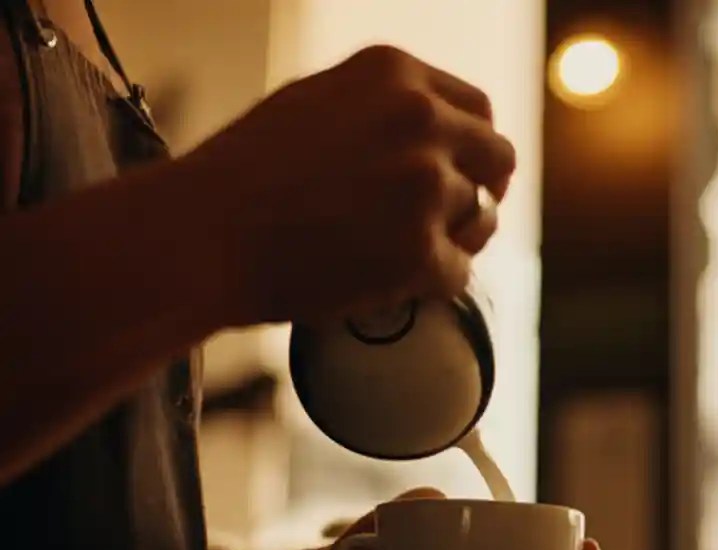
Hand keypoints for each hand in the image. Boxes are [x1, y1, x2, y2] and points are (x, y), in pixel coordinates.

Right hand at [175, 44, 514, 325]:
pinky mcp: (420, 251)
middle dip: (485, 191)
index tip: (469, 171)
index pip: (477, 107)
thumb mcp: (315, 103)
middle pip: (499, 158)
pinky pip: (458, 274)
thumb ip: (382, 109)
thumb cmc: (242, 176)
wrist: (199, 235)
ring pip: (481, 220)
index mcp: (395, 75)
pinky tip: (391, 285)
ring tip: (403, 255)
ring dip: (453, 242)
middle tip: (459, 221)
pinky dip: (430, 287)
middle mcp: (421, 120)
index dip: (475, 147)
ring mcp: (424, 186)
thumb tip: (439, 132)